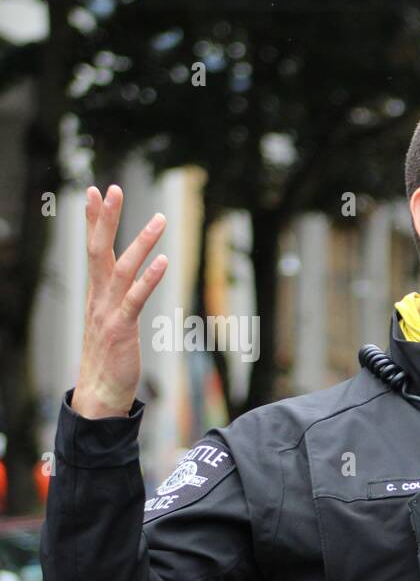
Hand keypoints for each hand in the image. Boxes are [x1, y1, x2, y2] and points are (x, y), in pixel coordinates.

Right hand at [72, 185, 167, 418]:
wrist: (99, 393)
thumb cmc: (109, 359)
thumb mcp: (112, 323)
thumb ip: (118, 302)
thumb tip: (127, 288)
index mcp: (96, 294)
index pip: (93, 249)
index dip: (94, 220)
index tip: (95, 191)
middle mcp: (98, 297)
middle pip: (99, 249)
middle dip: (106, 218)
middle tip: (112, 187)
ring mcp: (108, 312)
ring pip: (121, 268)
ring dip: (140, 242)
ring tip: (158, 218)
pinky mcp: (122, 328)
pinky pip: (136, 298)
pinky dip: (150, 278)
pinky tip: (163, 260)